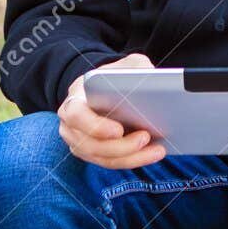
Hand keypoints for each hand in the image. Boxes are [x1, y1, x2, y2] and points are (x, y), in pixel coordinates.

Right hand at [58, 53, 165, 169]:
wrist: (106, 90)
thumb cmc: (115, 77)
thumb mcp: (126, 65)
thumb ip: (136, 67)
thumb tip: (150, 77)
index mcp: (75, 99)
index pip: (75, 115)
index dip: (96, 126)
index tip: (119, 130)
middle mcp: (70, 125)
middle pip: (89, 144)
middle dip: (120, 146)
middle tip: (146, 138)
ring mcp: (79, 142)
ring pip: (102, 158)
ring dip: (131, 157)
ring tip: (157, 150)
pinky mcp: (92, 154)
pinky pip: (111, 163)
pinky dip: (132, 160)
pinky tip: (152, 154)